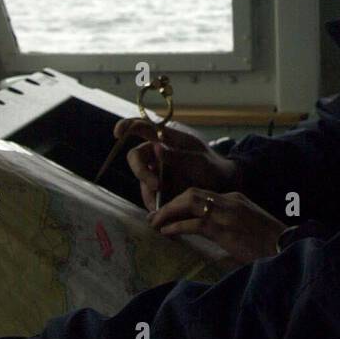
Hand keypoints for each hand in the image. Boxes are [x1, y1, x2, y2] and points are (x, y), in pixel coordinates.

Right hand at [118, 120, 239, 211]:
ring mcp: (156, 171)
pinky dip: (153, 204)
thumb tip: (157, 147)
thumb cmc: (212, 166)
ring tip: (163, 205)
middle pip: (136, 157)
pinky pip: (148, 195)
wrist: (222, 188)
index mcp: (167, 139)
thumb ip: (179, 155)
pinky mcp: (158, 189)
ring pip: (142, 180)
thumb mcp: (200, 160)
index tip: (118, 132)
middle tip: (156, 186)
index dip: (128, 126)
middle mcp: (157, 153)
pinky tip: (161, 212)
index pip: (143, 127)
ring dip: (149, 192)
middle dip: (141, 172)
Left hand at [150, 188, 286, 263]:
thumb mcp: (247, 228)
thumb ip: (228, 227)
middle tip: (155, 214)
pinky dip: (176, 226)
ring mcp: (227, 212)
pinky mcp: (225, 228)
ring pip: (189, 203)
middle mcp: (229, 200)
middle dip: (170, 202)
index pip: (201, 193)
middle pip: (191, 193)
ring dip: (168, 212)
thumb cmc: (270, 244)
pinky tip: (166, 232)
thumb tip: (211, 237)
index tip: (168, 211)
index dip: (181, 201)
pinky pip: (194, 223)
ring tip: (155, 222)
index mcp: (235, 198)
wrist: (287, 247)